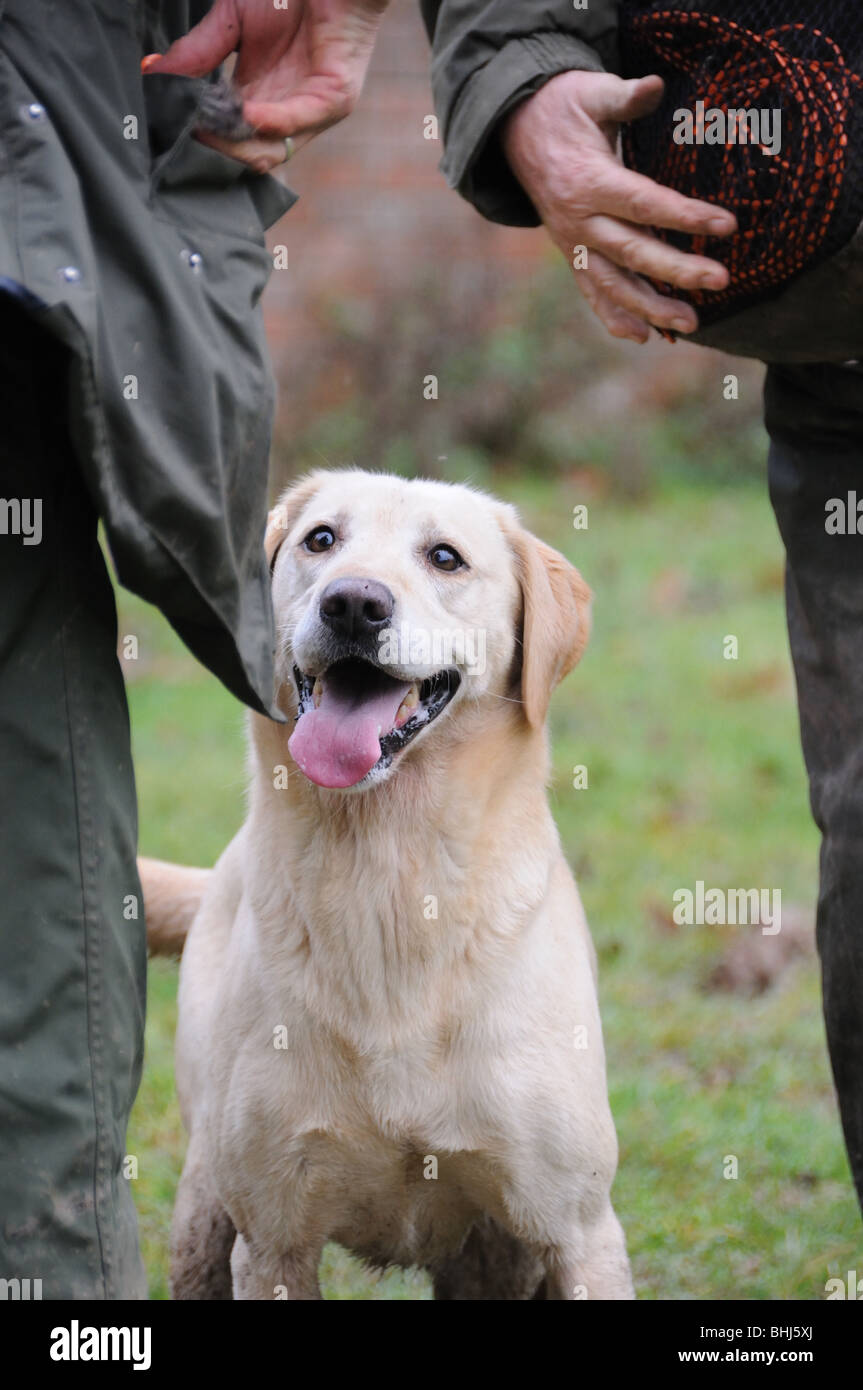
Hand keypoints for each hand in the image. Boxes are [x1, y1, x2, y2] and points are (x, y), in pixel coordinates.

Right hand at [146, 0, 388, 171]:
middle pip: (247, 156)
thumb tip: (152, 74)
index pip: (229, 140)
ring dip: (237, 142)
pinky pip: (296, 122)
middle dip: (215, 147)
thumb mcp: (229, 23)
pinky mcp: (335, 99)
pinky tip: (245, 112)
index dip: (202, 136)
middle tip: (187, 129)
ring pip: (270, 151)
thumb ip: (196, 52)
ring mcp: (312, 112)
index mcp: (260, 101)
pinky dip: (269, 121)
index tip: (172, 124)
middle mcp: (285, 115)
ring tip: (210, 123)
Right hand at [502, 70, 736, 342]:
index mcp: (588, 182)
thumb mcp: (590, 92)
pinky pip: (592, 294)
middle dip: (677, 270)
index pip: (643, 203)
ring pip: (613, 285)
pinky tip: (642, 336)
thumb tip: (655, 84)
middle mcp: (579, 222)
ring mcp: (573, 245)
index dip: (684, 215)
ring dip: (651, 307)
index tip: (726, 225)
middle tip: (720, 280)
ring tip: (691, 323)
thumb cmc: (564, 110)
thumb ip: (624, 95)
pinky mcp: (571, 257)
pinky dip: (614, 318)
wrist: (517, 134)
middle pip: (633, 252)